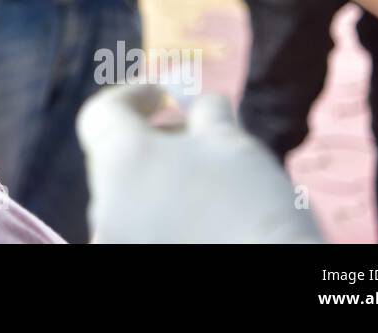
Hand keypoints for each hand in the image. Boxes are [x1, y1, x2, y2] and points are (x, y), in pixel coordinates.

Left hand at [76, 84, 323, 242]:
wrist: (275, 281)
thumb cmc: (251, 204)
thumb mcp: (231, 143)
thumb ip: (204, 112)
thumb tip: (198, 100)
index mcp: (118, 160)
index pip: (101, 114)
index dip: (134, 97)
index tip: (165, 96)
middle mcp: (102, 203)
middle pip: (116, 157)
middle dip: (154, 141)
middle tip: (199, 138)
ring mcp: (112, 240)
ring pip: (126, 197)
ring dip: (157, 180)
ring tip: (209, 183)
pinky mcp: (127, 261)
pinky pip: (135, 229)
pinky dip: (159, 216)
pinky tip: (202, 219)